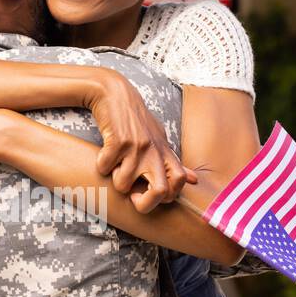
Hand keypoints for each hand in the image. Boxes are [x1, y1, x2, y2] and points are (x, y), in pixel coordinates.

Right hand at [88, 71, 197, 212]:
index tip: (151, 192)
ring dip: (115, 179)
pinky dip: (101, 165)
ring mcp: (137, 146)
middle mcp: (154, 151)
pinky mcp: (118, 141)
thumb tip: (194, 180)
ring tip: (115, 166)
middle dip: (144, 203)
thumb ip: (174, 162)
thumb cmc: (136, 120)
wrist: (115, 93)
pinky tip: (105, 153)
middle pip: (161, 192)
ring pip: (123, 185)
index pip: (179, 182)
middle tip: (132, 195)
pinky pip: (105, 168)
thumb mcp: (159, 139)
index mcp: (165, 152)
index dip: (166, 196)